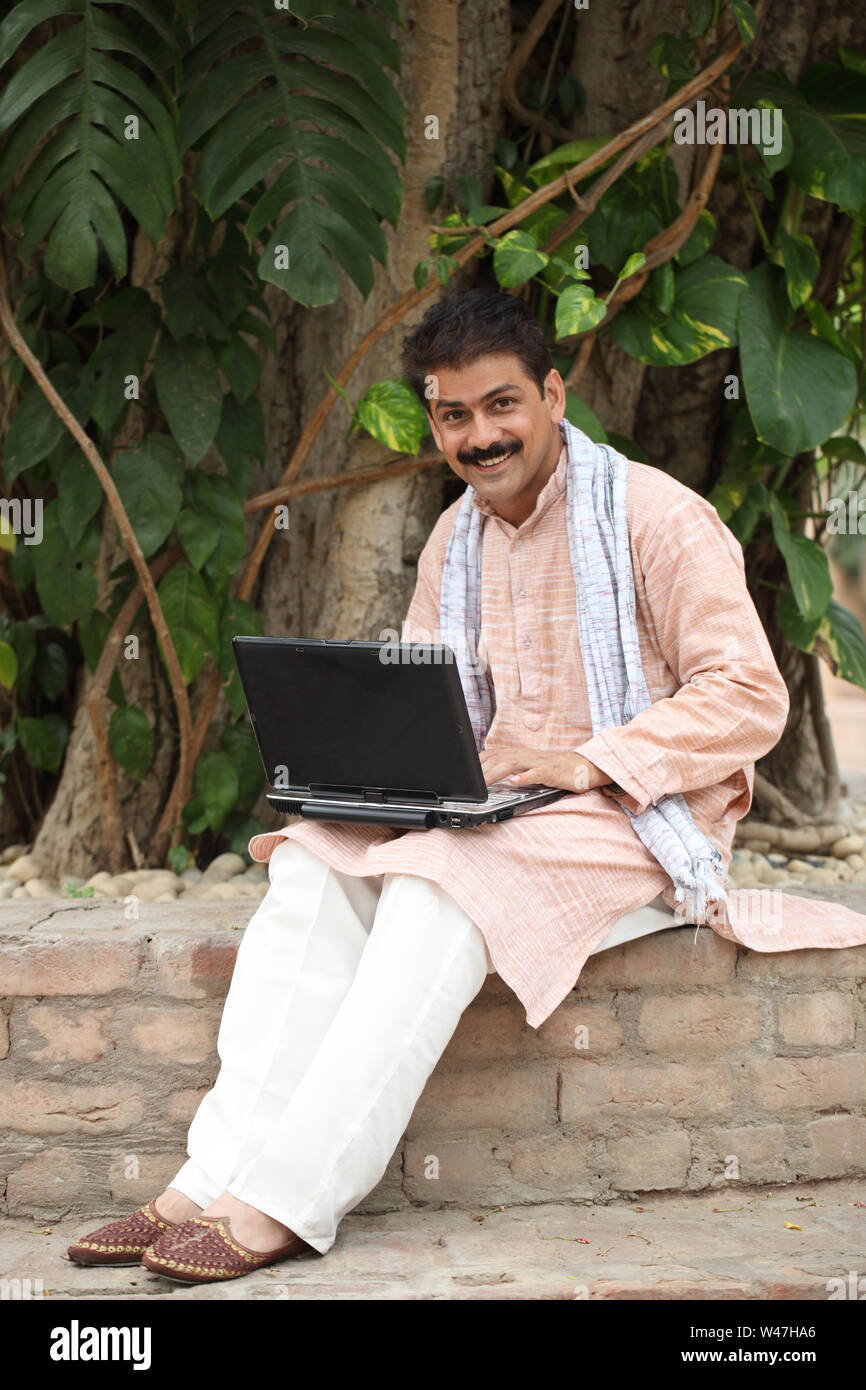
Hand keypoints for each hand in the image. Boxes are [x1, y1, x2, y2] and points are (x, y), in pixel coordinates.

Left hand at [478, 744, 609, 793]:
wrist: (580, 767)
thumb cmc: (550, 769)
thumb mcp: (525, 767)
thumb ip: (506, 768)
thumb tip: (484, 775)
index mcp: (516, 754)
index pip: (490, 755)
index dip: (474, 764)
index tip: (461, 774)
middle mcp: (524, 755)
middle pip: (497, 759)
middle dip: (480, 771)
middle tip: (467, 784)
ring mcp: (537, 761)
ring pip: (512, 764)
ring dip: (496, 773)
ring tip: (483, 783)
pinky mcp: (550, 770)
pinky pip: (536, 773)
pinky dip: (524, 777)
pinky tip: (514, 782)